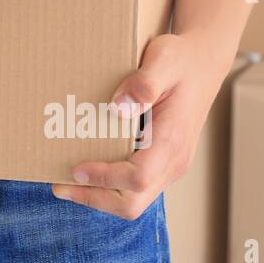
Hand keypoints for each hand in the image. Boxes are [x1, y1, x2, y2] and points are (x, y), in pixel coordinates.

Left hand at [51, 33, 226, 219]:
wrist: (204, 63)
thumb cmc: (181, 60)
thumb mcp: (163, 59)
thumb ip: (144, 83)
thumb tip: (118, 107)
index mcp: (172, 140)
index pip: (137, 177)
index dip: (104, 178)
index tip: (75, 168)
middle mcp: (174, 161)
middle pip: (133, 202)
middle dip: (94, 198)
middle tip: (59, 186)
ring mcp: (170, 165)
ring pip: (134, 199)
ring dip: (100, 195)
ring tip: (66, 182)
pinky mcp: (163, 163)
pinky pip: (136, 187)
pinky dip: (109, 185)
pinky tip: (87, 169)